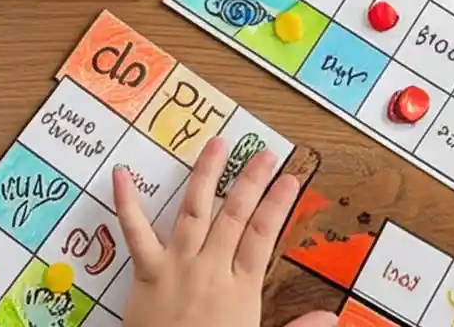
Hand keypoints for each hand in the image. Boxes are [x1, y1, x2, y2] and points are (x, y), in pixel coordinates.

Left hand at [113, 137, 334, 326]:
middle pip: (235, 215)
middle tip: (264, 154)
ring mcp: (177, 266)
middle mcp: (210, 268)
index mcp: (240, 288)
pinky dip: (127, 203)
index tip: (290, 179)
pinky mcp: (147, 273)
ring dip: (206, 175)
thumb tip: (332, 319)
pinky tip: (122, 175)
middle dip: (252, 181)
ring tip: (217, 145)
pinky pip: (135, 233)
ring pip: (194, 211)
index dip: (278, 204)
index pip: (264, 235)